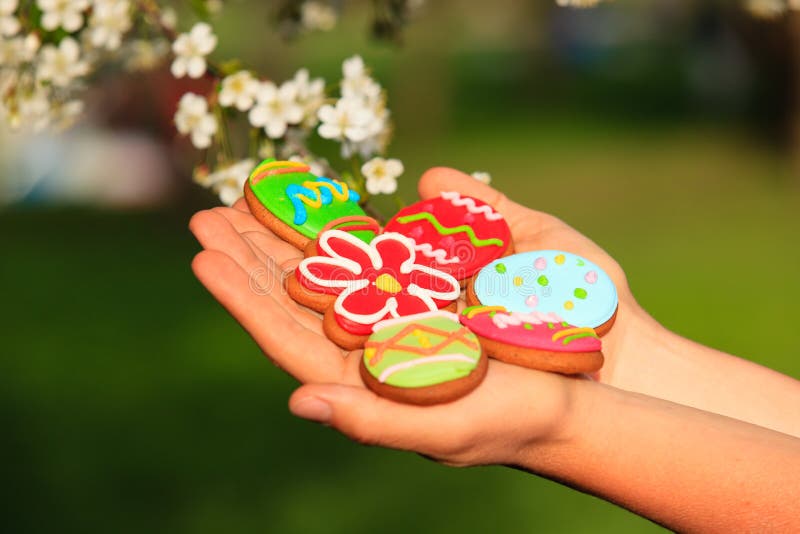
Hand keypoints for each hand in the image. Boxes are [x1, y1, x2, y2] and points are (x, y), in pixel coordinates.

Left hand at [189, 167, 660, 465]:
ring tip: (247, 199)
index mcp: (363, 384)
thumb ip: (375, 422)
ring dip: (287, 236)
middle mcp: (369, 348)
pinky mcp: (429, 291)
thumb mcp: (448, 432)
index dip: (243, 297)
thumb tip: (299, 404)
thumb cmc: (517, 424)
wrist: (582, 396)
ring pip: (329, 270)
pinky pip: (376, 255)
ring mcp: (396, 316)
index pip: (286, 337)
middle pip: (295, 297)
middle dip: (251, 256)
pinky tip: (321, 207)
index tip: (204, 256)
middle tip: (206, 214)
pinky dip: (346, 229)